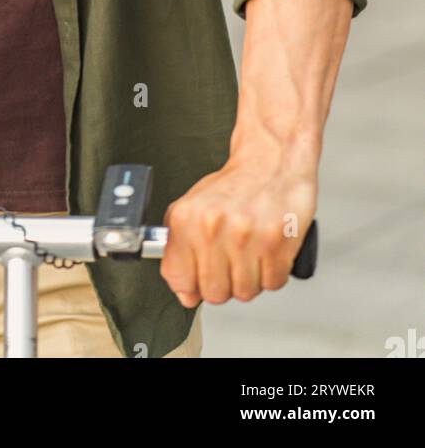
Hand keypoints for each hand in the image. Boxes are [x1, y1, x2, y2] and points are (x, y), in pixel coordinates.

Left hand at [159, 149, 316, 306]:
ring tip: (250, 251)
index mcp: (188, 219)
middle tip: (230, 260)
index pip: (178, 278)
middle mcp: (214, 226)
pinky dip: (272, 272)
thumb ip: (181, 250)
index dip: (189, 283)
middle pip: (213, 293)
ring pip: (244, 293)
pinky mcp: (277, 242)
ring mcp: (246, 235)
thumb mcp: (194, 209)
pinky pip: (272, 283)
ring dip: (249, 279)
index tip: (197, 276)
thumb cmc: (235, 186)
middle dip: (223, 283)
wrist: (272, 161)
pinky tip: (267, 250)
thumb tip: (185, 293)